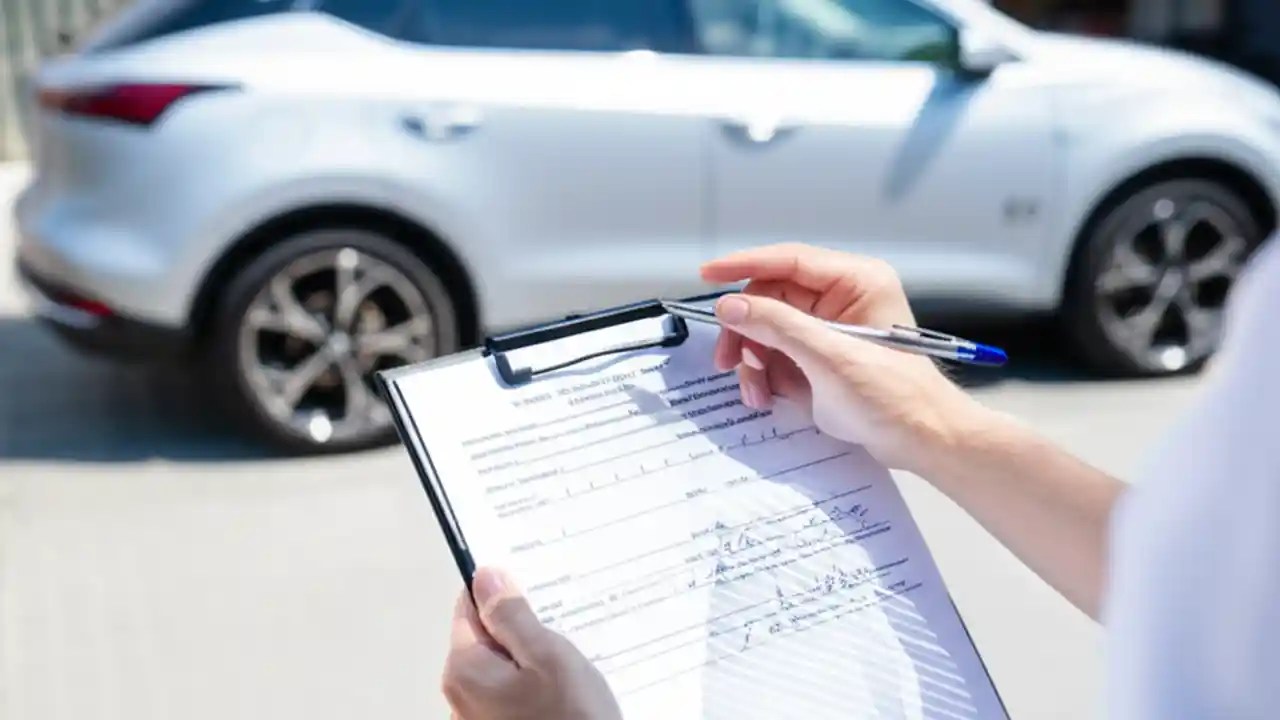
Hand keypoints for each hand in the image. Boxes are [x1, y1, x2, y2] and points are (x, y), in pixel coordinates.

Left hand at [442, 567, 621, 719]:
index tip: (535, 591)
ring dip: (531, 660)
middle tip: (562, 634)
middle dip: (522, 630)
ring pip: (502, 667)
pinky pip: (511, 694)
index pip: (470, 607)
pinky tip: (563, 693)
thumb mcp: (548, 657)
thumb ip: (511, 615)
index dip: (501, 593)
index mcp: (464, 670)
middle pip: (486, 639)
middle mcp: (459, 697)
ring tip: (568, 668)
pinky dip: (534, 686)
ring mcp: (477, 719)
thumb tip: (485, 576)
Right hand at [700, 244, 986, 474]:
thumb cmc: (894, 396)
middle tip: (727, 359)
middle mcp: (841, 297)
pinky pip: (777, 353)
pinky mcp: (821, 355)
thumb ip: (777, 326)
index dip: (744, 266)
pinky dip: (764, 374)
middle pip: (771, 298)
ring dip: (753, 359)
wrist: (922, 440)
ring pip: (768, 328)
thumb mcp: (829, 357)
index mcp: (856, 281)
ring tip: (756, 390)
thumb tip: (730, 305)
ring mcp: (830, 328)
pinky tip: (767, 396)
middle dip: (746, 330)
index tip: (707, 275)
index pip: (788, 260)